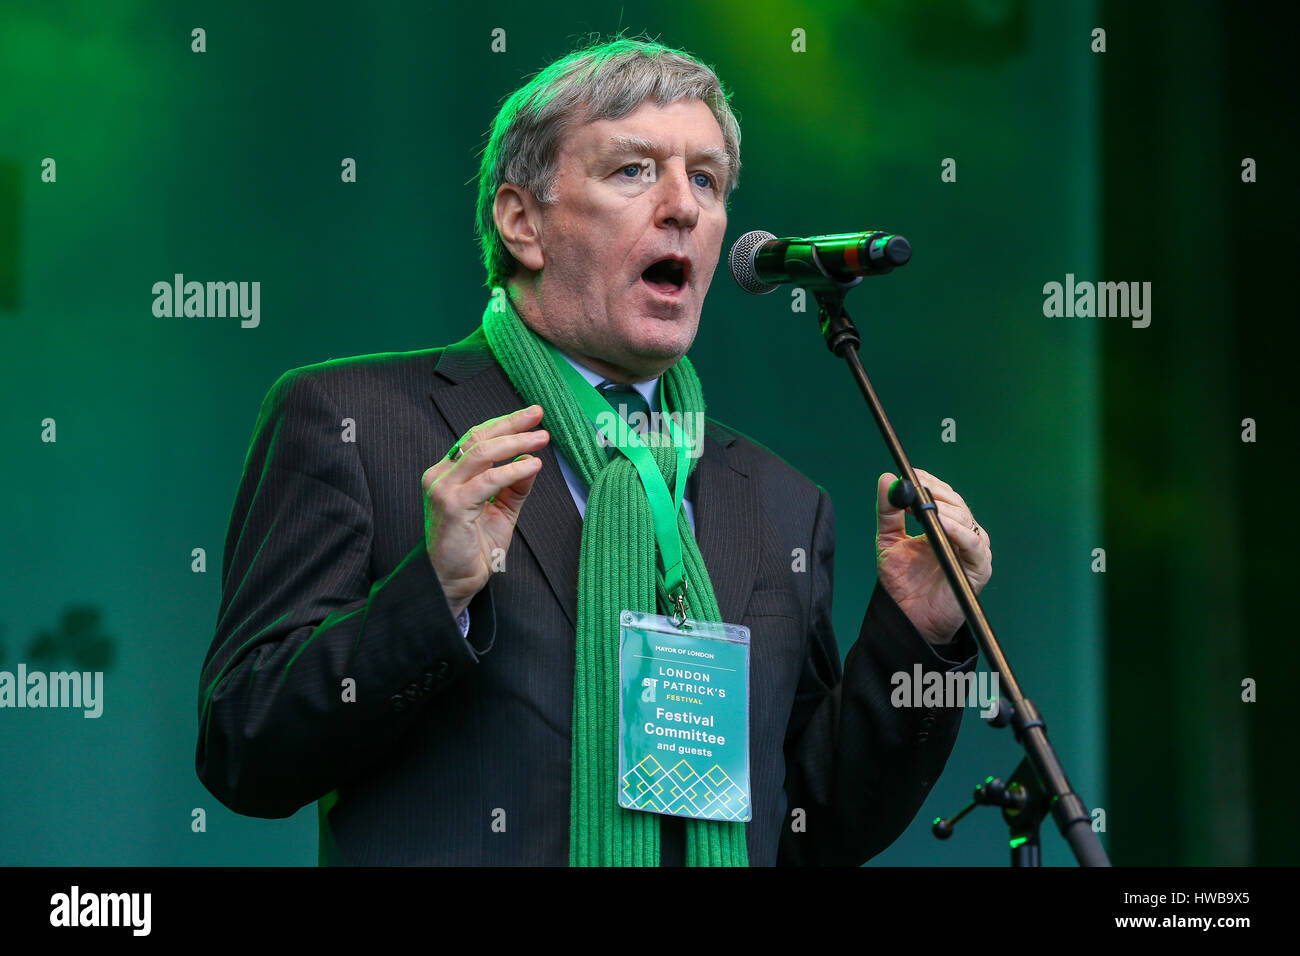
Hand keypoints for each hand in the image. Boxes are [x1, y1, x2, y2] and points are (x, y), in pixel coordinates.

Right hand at [422, 404, 549, 617]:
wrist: (452, 582)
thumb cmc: (473, 548)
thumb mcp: (501, 511)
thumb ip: (514, 486)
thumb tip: (532, 459)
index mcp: (448, 474)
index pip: (476, 438)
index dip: (504, 424)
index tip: (530, 415)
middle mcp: (441, 476)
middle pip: (478, 438)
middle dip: (512, 424)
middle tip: (538, 415)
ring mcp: (443, 489)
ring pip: (482, 454)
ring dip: (516, 442)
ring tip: (541, 438)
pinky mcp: (452, 505)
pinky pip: (488, 481)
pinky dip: (513, 471)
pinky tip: (532, 465)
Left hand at [875, 469, 991, 643]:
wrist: (909, 619)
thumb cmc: (903, 583)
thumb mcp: (888, 541)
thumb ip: (888, 512)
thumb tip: (886, 479)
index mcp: (944, 524)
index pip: (942, 494)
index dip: (927, 481)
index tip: (908, 473)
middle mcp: (961, 533)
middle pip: (955, 502)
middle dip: (934, 492)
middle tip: (914, 488)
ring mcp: (972, 549)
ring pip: (965, 518)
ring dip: (944, 508)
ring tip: (923, 506)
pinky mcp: (979, 568)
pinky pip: (973, 544)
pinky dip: (959, 532)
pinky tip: (942, 525)